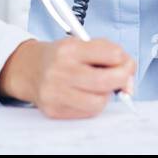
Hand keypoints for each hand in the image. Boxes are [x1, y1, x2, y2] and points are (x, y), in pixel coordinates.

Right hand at [0, 38, 136, 118]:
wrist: (29, 69)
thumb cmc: (61, 56)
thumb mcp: (82, 43)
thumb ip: (108, 54)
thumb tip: (128, 80)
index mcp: (70, 49)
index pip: (111, 54)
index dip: (124, 60)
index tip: (124, 62)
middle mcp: (60, 70)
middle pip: (106, 81)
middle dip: (122, 80)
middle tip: (122, 79)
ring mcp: (55, 92)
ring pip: (98, 102)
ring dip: (105, 96)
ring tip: (99, 88)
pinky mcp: (53, 110)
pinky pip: (86, 114)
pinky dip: (92, 105)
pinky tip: (86, 95)